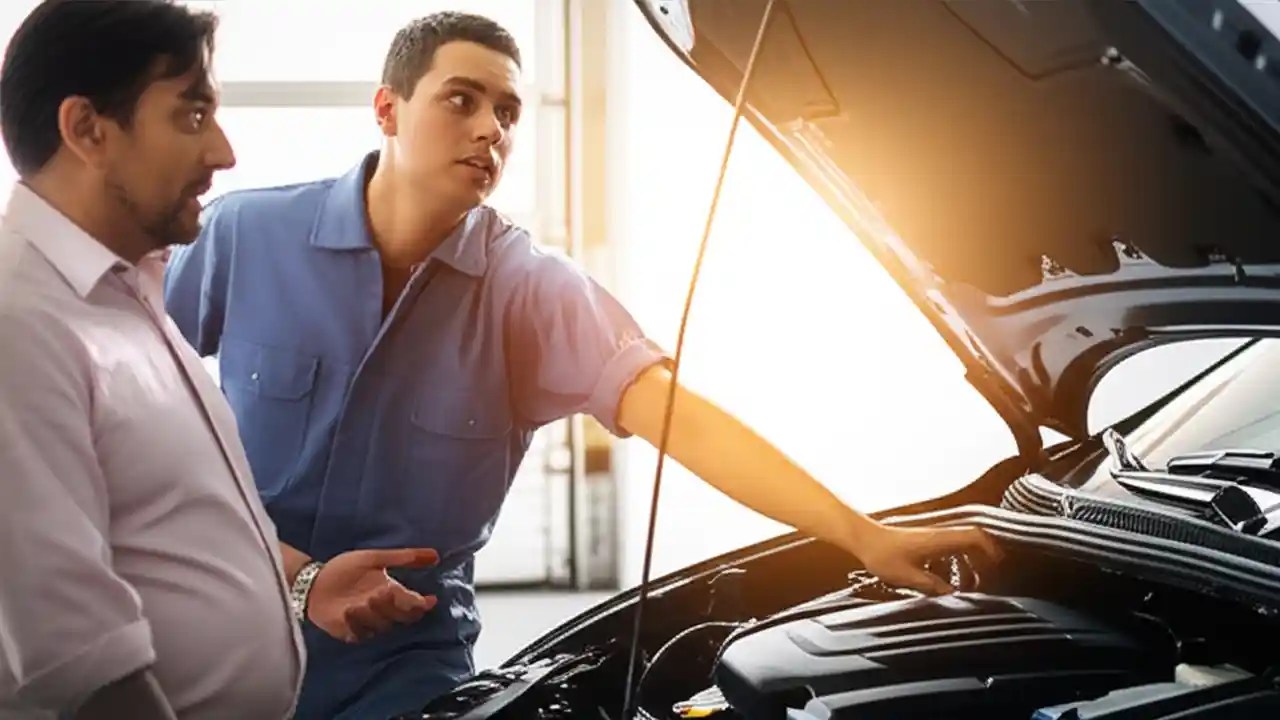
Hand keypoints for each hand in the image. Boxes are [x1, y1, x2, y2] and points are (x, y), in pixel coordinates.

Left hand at [307, 548, 439, 642]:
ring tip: (361, 600)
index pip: (415, 605)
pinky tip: (348, 610)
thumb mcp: (374, 558)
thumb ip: (404, 557)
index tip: (427, 599)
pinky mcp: (350, 632)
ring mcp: (367, 623)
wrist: (313, 581)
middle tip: (382, 592)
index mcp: (392, 593)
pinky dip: (356, 623)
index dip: (422, 604)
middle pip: (403, 618)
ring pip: (383, 626)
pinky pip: (360, 634)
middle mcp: (383, 610)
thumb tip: (436, 555)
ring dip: (375, 613)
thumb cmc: (345, 569)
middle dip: (396, 606)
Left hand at [854, 524, 1002, 594]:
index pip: (976, 537)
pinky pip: (949, 548)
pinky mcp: (925, 541)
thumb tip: (953, 595)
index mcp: (940, 540)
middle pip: (974, 541)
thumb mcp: (909, 577)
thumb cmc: (883, 555)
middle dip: (984, 561)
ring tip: (967, 584)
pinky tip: (947, 579)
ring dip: (969, 563)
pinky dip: (955, 562)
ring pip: (962, 545)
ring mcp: (932, 536)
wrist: (864, 540)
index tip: (998, 567)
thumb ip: (934, 587)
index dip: (991, 550)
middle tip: (984, 582)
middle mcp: (939, 534)